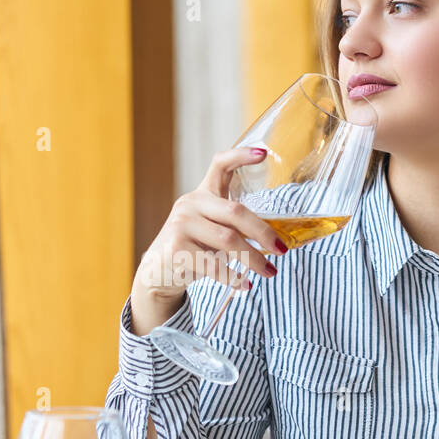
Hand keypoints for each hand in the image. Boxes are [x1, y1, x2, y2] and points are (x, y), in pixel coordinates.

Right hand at [133, 147, 285, 305]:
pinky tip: (245, 284)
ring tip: (269, 271)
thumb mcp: (210, 228)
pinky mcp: (177, 249)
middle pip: (236, 212)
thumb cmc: (193, 248)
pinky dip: (234, 277)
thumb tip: (275, 239)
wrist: (158, 271)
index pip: (220, 165)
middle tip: (281, 249)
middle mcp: (190, 204)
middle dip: (263, 232)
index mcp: (202, 194)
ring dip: (254, 259)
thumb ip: (232, 225)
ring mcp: (181, 225)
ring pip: (229, 241)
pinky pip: (215, 265)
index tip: (262, 154)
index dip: (241, 155)